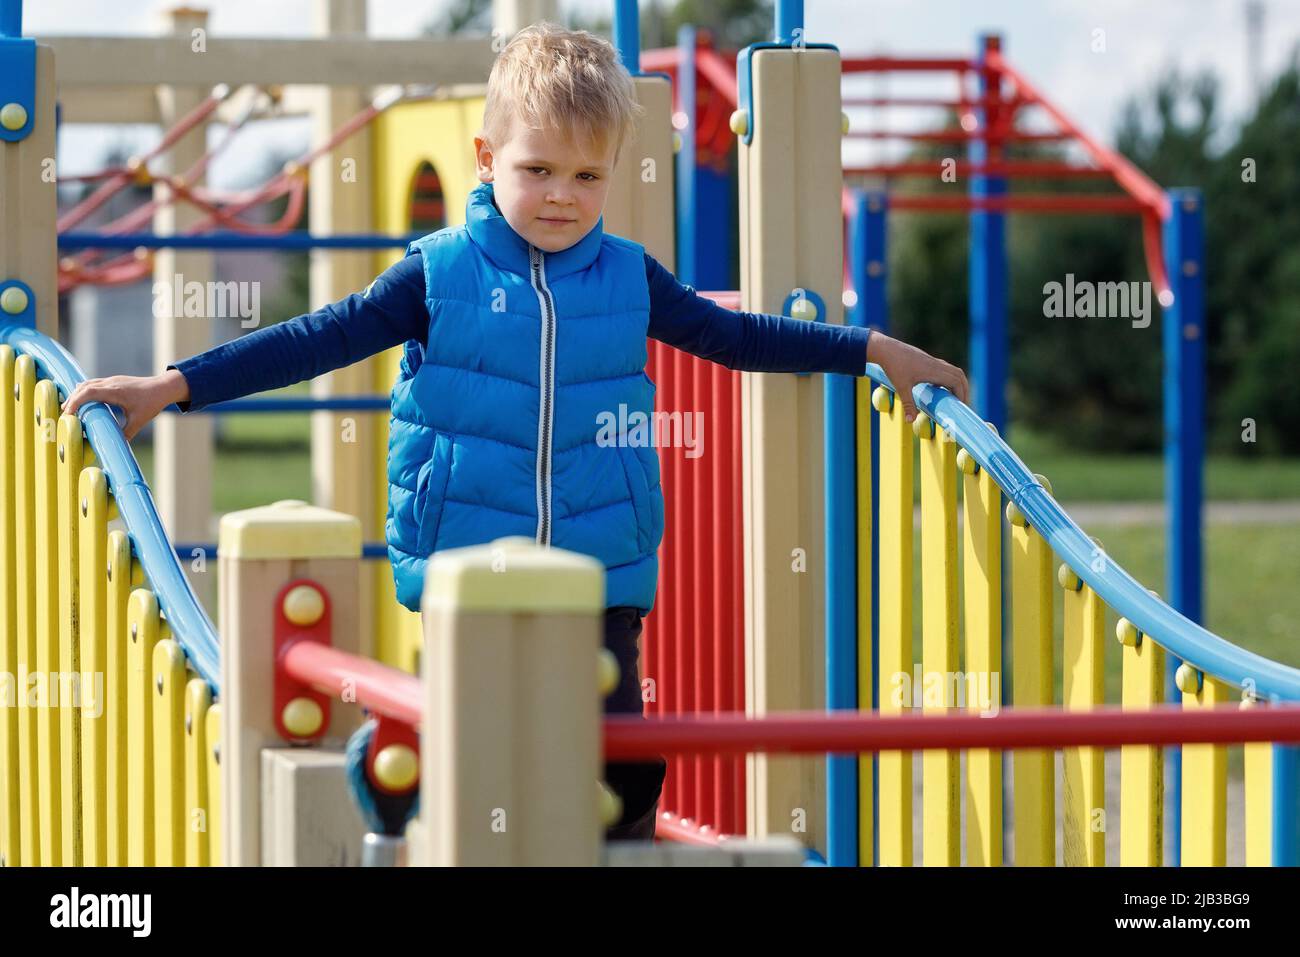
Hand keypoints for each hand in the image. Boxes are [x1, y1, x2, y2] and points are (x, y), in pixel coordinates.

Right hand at [61, 369, 190, 441]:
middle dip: (72, 399)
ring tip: (70, 408)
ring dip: (78, 394)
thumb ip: (127, 433)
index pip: (88, 392)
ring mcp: (112, 380)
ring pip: (88, 384)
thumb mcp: (139, 420)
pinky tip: (82, 400)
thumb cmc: (152, 402)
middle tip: (64, 412)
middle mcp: (111, 383)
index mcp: (115, 391)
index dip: (75, 401)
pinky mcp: (114, 381)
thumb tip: (116, 446)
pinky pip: (95, 384)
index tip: (68, 413)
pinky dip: (85, 391)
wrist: (164, 387)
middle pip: (84, 387)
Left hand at [868, 332, 968, 421]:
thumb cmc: (894, 366)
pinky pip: (945, 369)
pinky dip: (948, 378)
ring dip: (957, 383)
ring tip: (953, 397)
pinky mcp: (928, 360)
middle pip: (959, 376)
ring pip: (953, 371)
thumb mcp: (901, 387)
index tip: (961, 406)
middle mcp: (936, 365)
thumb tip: (910, 421)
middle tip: (962, 403)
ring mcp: (933, 361)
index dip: (961, 393)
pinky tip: (938, 388)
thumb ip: (908, 405)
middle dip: (964, 389)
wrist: (886, 349)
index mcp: (934, 371)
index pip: (956, 381)